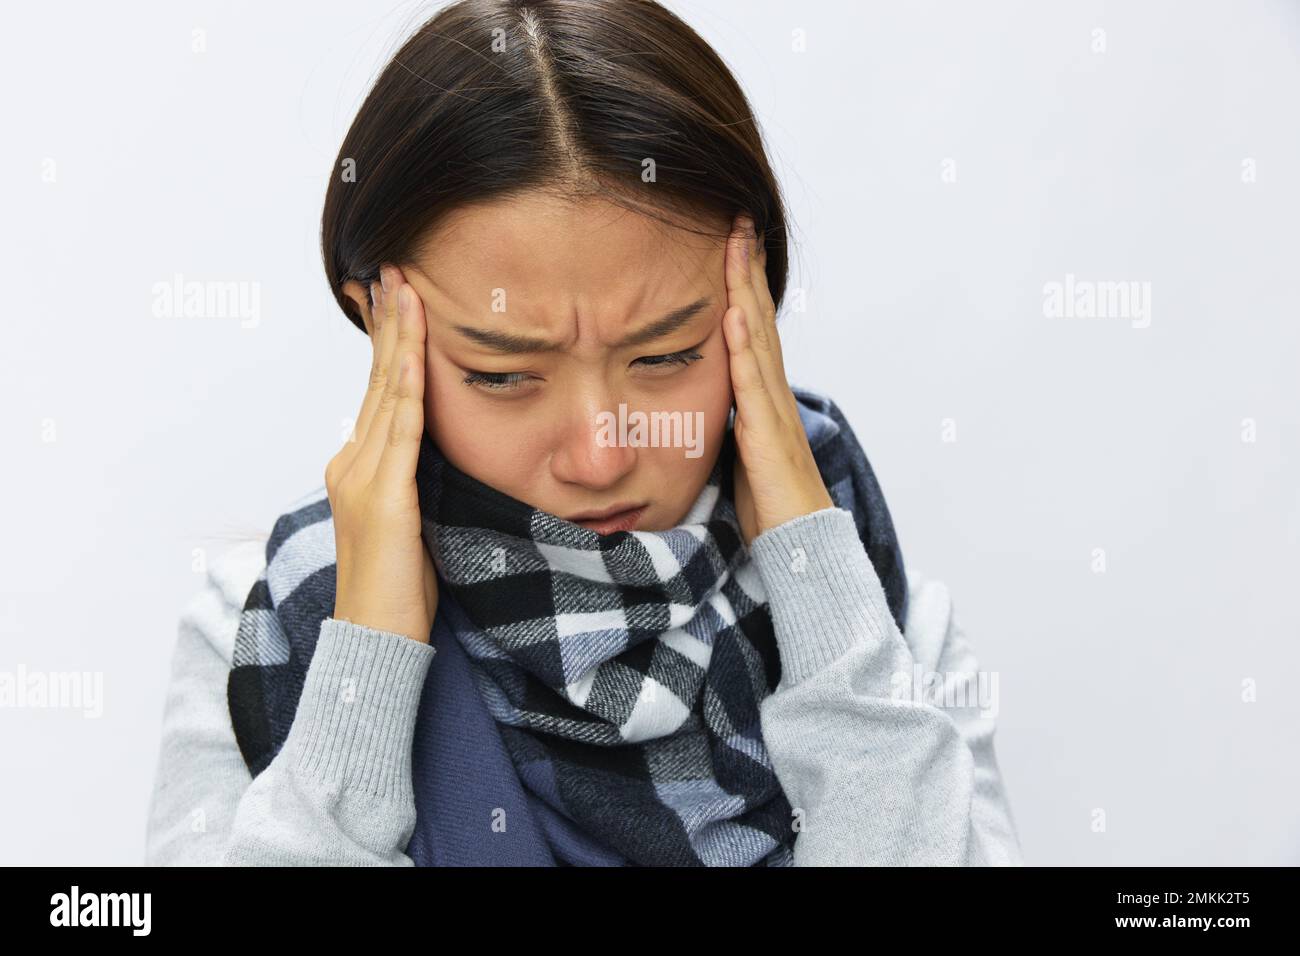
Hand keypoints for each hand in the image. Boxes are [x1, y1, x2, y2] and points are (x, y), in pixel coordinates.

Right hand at [324, 264, 438, 643]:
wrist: (374, 639)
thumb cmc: (397, 590)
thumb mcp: (409, 521)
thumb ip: (413, 481)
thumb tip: (434, 453)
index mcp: (358, 468)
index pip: (379, 392)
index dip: (388, 344)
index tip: (395, 299)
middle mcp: (352, 463)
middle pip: (378, 380)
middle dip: (388, 322)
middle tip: (394, 270)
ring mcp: (362, 478)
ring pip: (387, 393)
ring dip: (397, 337)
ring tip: (403, 289)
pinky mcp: (382, 498)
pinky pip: (401, 430)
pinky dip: (409, 385)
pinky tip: (415, 350)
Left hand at [722, 213, 834, 547]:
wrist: (799, 542)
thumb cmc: (768, 500)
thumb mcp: (740, 446)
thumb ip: (728, 414)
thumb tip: (704, 393)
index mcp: (761, 394)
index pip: (749, 326)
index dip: (739, 284)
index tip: (729, 241)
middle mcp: (770, 392)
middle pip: (757, 317)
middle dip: (746, 268)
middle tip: (738, 219)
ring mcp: (772, 410)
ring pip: (757, 338)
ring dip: (746, 290)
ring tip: (737, 244)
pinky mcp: (767, 435)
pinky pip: (752, 385)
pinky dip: (744, 348)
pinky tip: (734, 316)